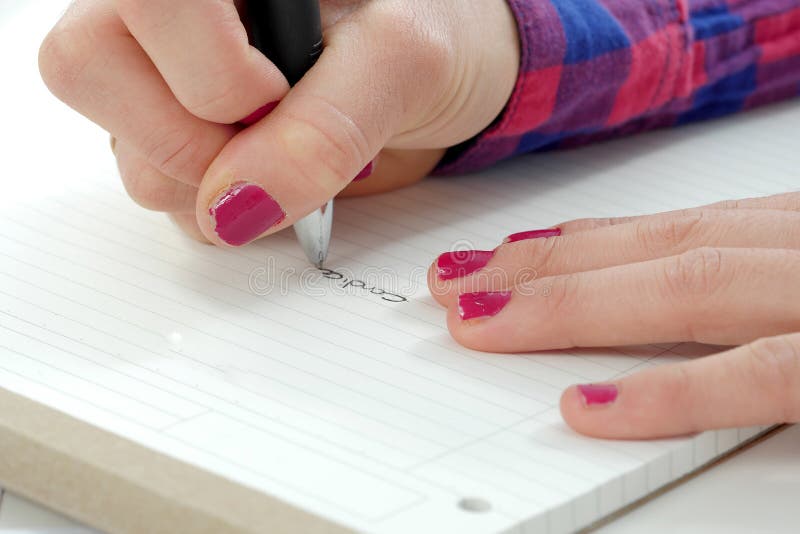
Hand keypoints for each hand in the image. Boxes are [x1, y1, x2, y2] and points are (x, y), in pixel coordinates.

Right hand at [39, 0, 519, 244]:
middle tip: (281, 136)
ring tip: (292, 157)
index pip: (145, 2)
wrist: (435, 79)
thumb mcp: (402, 61)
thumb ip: (325, 127)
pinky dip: (224, 211)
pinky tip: (272, 176)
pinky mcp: (172, 135)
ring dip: (218, 187)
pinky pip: (163, 196)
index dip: (206, 71)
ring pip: (128, 157)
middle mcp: (163, 13)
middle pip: (89, 71)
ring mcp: (158, 76)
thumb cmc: (430, 36)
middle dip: (200, 140)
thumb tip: (235, 206)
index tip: (275, 95)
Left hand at [429, 192, 799, 438]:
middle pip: (660, 249)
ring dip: (573, 304)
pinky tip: (586, 407)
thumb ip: (753, 280)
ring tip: (482, 320)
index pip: (673, 232)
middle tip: (456, 281)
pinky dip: (671, 390)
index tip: (502, 254)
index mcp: (798, 234)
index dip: (579, 246)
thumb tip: (656, 296)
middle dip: (547, 266)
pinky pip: (758, 375)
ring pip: (686, 287)